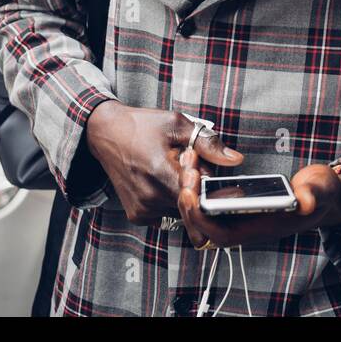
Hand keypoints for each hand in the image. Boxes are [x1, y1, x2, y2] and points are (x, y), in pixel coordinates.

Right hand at [85, 101, 242, 224]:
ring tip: (174, 171)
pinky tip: (163, 181)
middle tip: (191, 167)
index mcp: (162, 175)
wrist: (105, 134)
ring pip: (181, 212)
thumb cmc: (141, 126)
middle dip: (200, 190)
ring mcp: (143, 210)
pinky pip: (166, 215)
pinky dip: (171, 201)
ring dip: (185, 197)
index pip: (201, 199)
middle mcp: (151, 198)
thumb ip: (208, 144)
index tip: (212, 176)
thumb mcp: (177, 125)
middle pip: (194, 206)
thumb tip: (235, 160)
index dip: (212, 188)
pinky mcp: (137, 216)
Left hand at [176, 162, 340, 249]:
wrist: (320, 194)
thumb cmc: (320, 194)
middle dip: (188, 197)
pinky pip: (206, 198)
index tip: (189, 192)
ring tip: (190, 155)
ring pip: (201, 210)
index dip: (201, 218)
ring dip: (189, 187)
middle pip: (202, 223)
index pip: (221, 234)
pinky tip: (196, 158)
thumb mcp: (320, 191)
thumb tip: (306, 201)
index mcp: (261, 229)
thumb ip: (314, 195)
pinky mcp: (234, 203)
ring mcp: (238, 215)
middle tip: (187, 165)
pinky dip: (197, 182)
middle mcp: (244, 226)